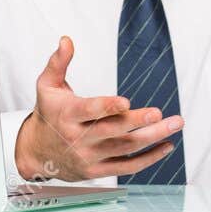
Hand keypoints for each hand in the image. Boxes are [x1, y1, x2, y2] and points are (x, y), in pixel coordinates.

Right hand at [13, 35, 183, 181]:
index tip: (126, 102)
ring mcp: (89, 157)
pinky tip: (166, 146)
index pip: (89, 111)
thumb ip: (59, 62)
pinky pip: (127, 167)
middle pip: (112, 131)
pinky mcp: (97, 171)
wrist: (36, 152)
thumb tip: (67, 40)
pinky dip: (148, 159)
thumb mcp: (47, 86)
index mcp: (68, 115)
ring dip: (152, 138)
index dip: (108, 107)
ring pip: (125, 149)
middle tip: (159, 113)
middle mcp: (78, 138)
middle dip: (137, 122)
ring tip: (174, 124)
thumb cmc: (48, 113)